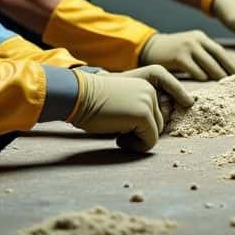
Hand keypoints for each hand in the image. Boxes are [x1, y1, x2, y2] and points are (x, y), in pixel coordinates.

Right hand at [66, 66, 194, 152]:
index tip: (121, 129)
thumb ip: (135, 111)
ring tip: (118, 137)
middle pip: (157, 124)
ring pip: (155, 133)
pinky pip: (150, 141)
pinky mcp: (144, 115)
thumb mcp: (120, 103)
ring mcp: (148, 103)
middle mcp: (150, 92)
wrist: (77, 95)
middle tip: (119, 135)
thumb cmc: (91, 103)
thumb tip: (147, 133)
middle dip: (139, 134)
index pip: (154, 115)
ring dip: (138, 140)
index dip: (139, 128)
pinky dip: (137, 147)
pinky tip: (119, 140)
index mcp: (145, 87)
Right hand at [140, 30, 234, 79]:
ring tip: (225, 86)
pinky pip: (195, 70)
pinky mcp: (178, 57)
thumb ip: (203, 55)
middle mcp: (196, 40)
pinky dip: (202, 77)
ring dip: (217, 76)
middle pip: (218, 56)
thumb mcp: (190, 48)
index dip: (231, 63)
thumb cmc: (172, 53)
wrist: (150, 48)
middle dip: (228, 70)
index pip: (221, 51)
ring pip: (209, 64)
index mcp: (201, 38)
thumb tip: (221, 71)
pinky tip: (205, 85)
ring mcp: (187, 47)